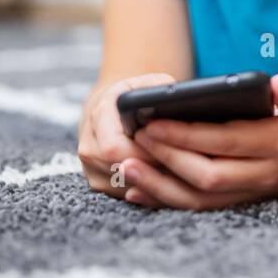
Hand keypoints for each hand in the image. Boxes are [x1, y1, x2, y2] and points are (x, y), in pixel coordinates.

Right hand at [77, 74, 173, 207]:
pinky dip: (152, 189)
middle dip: (158, 170)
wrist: (111, 109)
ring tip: (185, 173)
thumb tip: (177, 102)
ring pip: (128, 186)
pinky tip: (173, 180)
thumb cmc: (137, 94)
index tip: (173, 151)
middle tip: (189, 167)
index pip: (114, 149)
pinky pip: (128, 194)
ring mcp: (91, 169)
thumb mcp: (149, 82)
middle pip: (124, 171)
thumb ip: (161, 89)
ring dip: (157, 183)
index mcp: (99, 115)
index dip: (146, 154)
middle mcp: (89, 145)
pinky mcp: (100, 184)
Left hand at [123, 74, 277, 210]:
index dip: (188, 135)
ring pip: (201, 199)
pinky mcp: (243, 204)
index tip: (154, 122)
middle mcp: (267, 175)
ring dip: (161, 186)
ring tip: (128, 167)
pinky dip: (167, 202)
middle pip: (208, 175)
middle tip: (137, 139)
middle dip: (168, 158)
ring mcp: (254, 195)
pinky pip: (201, 209)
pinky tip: (140, 190)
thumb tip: (276, 85)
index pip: (226, 141)